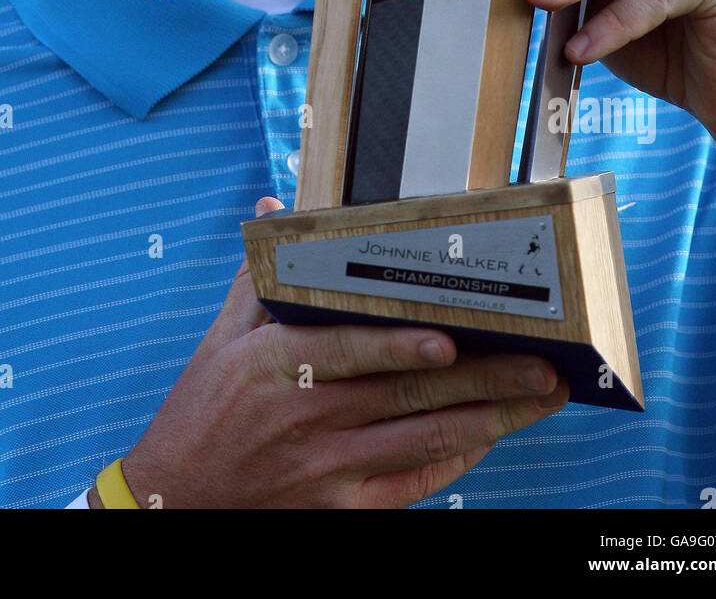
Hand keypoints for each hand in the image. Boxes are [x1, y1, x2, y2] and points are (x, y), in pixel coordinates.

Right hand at [96, 202, 566, 508]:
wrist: (173, 503)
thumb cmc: (203, 411)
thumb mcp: (222, 340)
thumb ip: (259, 276)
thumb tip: (273, 206)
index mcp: (275, 366)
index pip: (348, 353)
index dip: (400, 348)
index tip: (451, 338)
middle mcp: (305, 419)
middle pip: (406, 397)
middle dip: (482, 379)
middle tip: (542, 363)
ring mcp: (326, 470)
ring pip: (422, 442)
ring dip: (489, 419)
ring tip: (540, 396)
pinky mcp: (341, 509)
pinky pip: (411, 483)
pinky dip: (455, 460)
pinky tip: (491, 435)